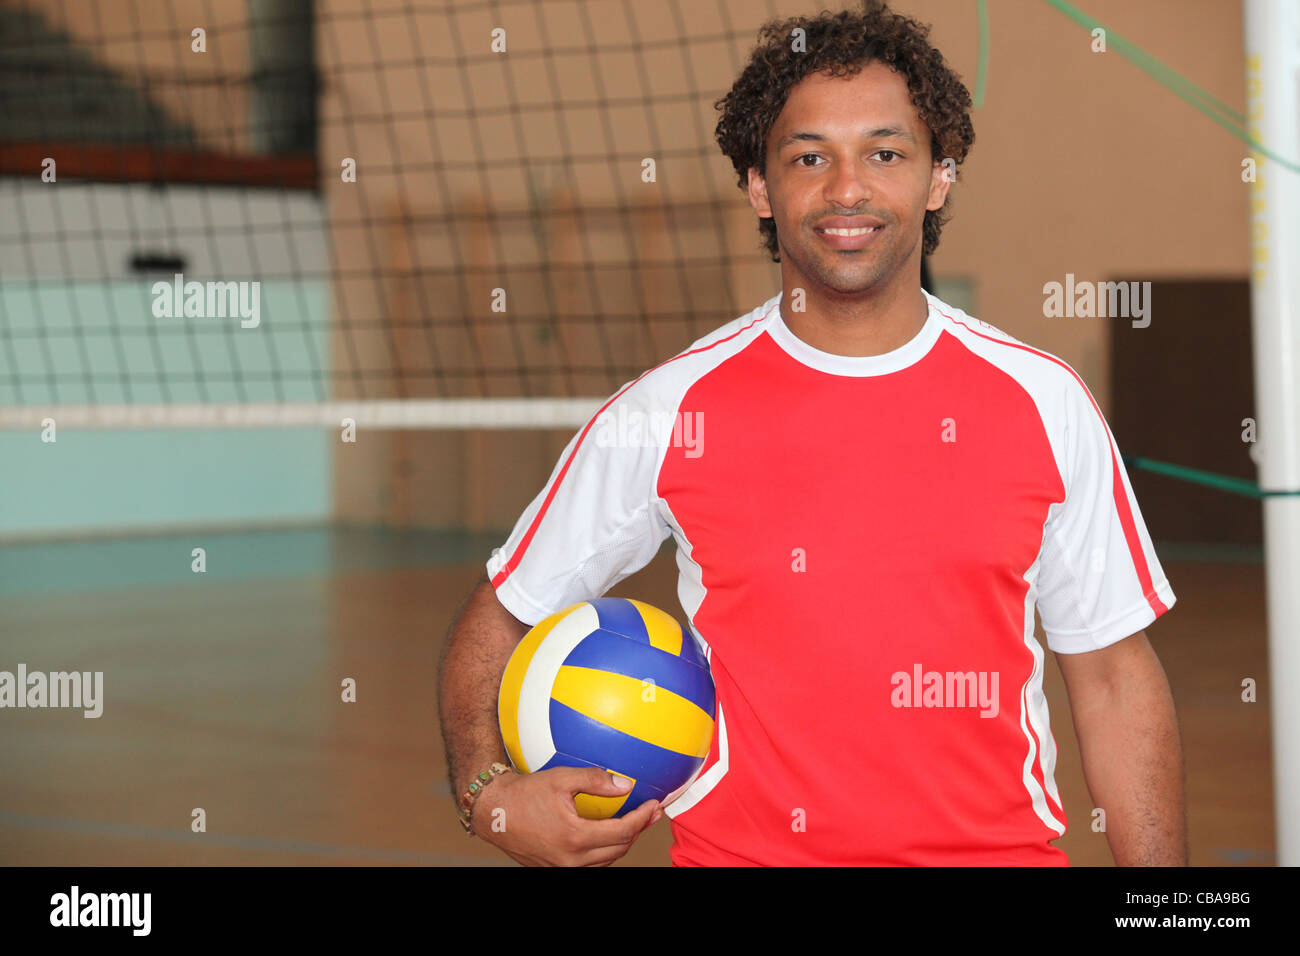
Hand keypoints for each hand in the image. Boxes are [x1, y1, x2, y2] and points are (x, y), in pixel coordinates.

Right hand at [472, 767, 662, 865]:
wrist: (494, 812)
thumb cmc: (524, 793)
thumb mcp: (560, 778)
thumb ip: (595, 780)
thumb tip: (625, 785)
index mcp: (575, 837)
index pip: (622, 832)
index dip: (642, 818)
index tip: (654, 805)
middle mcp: (570, 859)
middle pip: (618, 849)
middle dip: (639, 830)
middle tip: (651, 813)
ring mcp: (562, 867)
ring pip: (605, 860)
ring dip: (623, 842)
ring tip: (635, 823)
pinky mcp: (555, 868)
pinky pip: (589, 864)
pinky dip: (604, 850)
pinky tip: (608, 834)